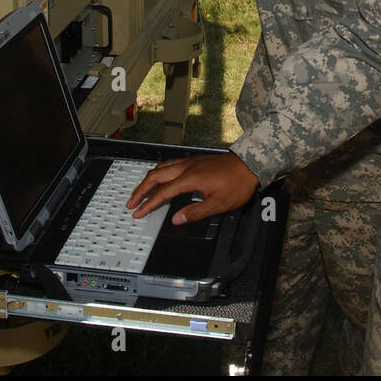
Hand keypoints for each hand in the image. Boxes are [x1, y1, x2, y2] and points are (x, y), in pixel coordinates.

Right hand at [127, 153, 258, 224]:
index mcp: (190, 179)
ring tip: (140, 191)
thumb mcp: (219, 204)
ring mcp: (189, 162)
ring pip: (161, 168)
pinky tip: (159, 176)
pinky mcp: (194, 160)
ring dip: (147, 180)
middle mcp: (186, 168)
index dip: (148, 204)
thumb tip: (176, 219)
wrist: (249, 164)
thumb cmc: (237, 184)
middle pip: (155, 177)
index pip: (162, 193)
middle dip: (140, 190)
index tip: (138, 213)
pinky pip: (169, 164)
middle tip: (131, 202)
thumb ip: (195, 212)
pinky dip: (158, 172)